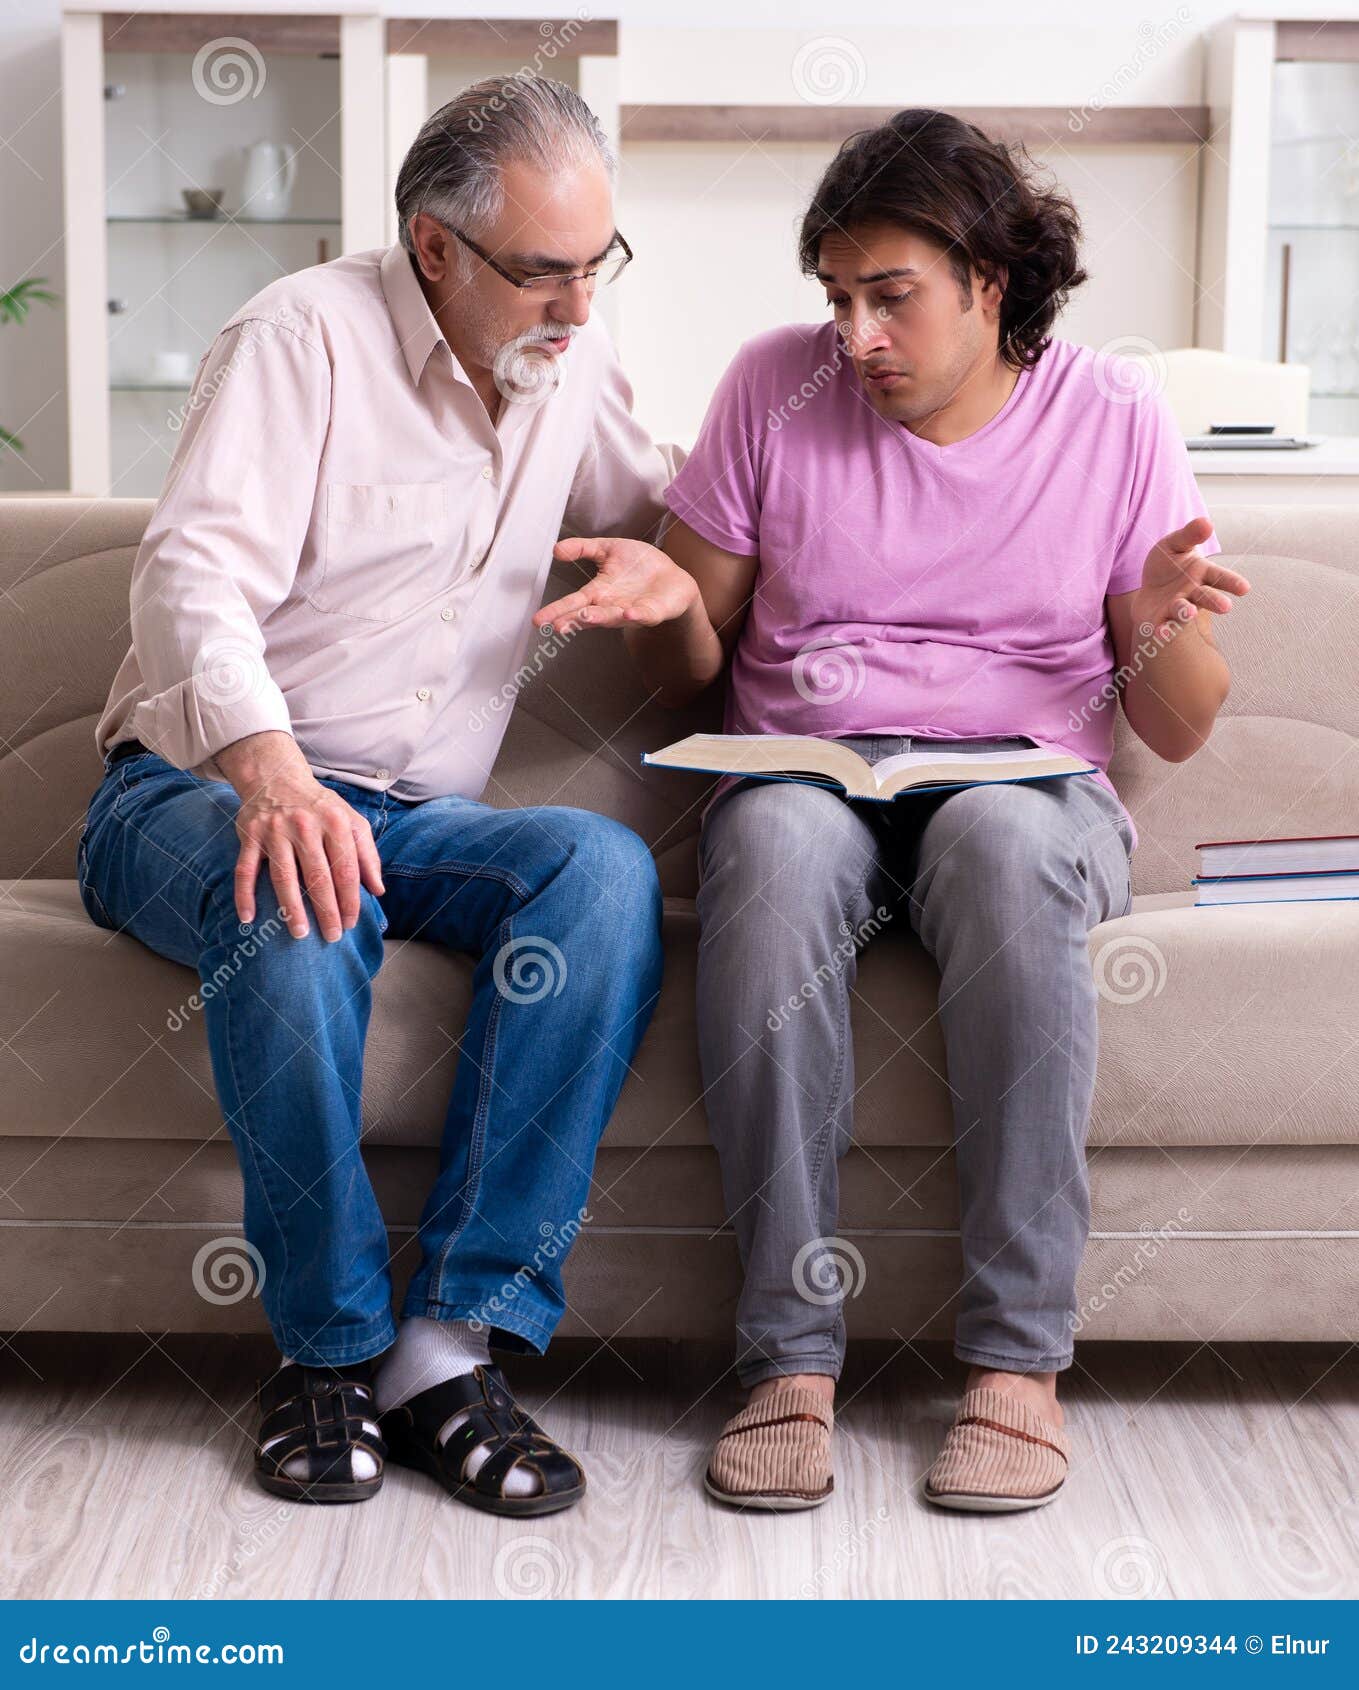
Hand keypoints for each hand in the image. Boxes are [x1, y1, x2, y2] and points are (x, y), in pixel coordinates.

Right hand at [225, 741, 383, 940]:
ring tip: (300, 933)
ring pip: (284, 876)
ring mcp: (275, 831)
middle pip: (317, 877)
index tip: (351, 923)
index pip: (346, 870)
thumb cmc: (320, 806)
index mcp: (334, 823)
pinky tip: (249, 918)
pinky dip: (244, 895)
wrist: (276, 776)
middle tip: (332, 936)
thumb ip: (367, 854)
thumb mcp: (351, 821)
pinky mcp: (250, 835)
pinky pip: (245, 870)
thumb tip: (378, 890)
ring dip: (291, 908)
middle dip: (327, 910)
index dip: (350, 900)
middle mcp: (305, 826)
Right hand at [534, 536, 699, 635]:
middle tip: (557, 626)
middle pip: (588, 615)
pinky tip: (627, 614)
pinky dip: (635, 615)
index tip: (539, 620)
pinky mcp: (653, 612)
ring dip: (599, 617)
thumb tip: (556, 549)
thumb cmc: (639, 566)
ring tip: (584, 617)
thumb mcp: (608, 549)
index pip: (574, 602)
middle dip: (573, 620)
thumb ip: (583, 549)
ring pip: (613, 617)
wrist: (671, 577)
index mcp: (599, 592)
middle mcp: (611, 605)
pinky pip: (643, 615)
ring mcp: (631, 611)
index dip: (557, 610)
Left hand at [1133, 516, 1249, 640]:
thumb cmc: (1170, 562)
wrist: (1150, 586)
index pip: (1220, 576)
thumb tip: (1207, 522)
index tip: (1245, 588)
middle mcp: (1193, 592)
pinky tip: (1161, 634)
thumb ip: (1190, 534)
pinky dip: (1164, 630)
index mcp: (1202, 573)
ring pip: (1184, 611)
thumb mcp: (1175, 543)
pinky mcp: (1160, 619)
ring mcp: (1177, 607)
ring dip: (1187, 612)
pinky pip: (1163, 625)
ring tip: (1190, 612)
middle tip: (1225, 607)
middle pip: (1206, 597)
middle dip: (1215, 601)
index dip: (1232, 582)